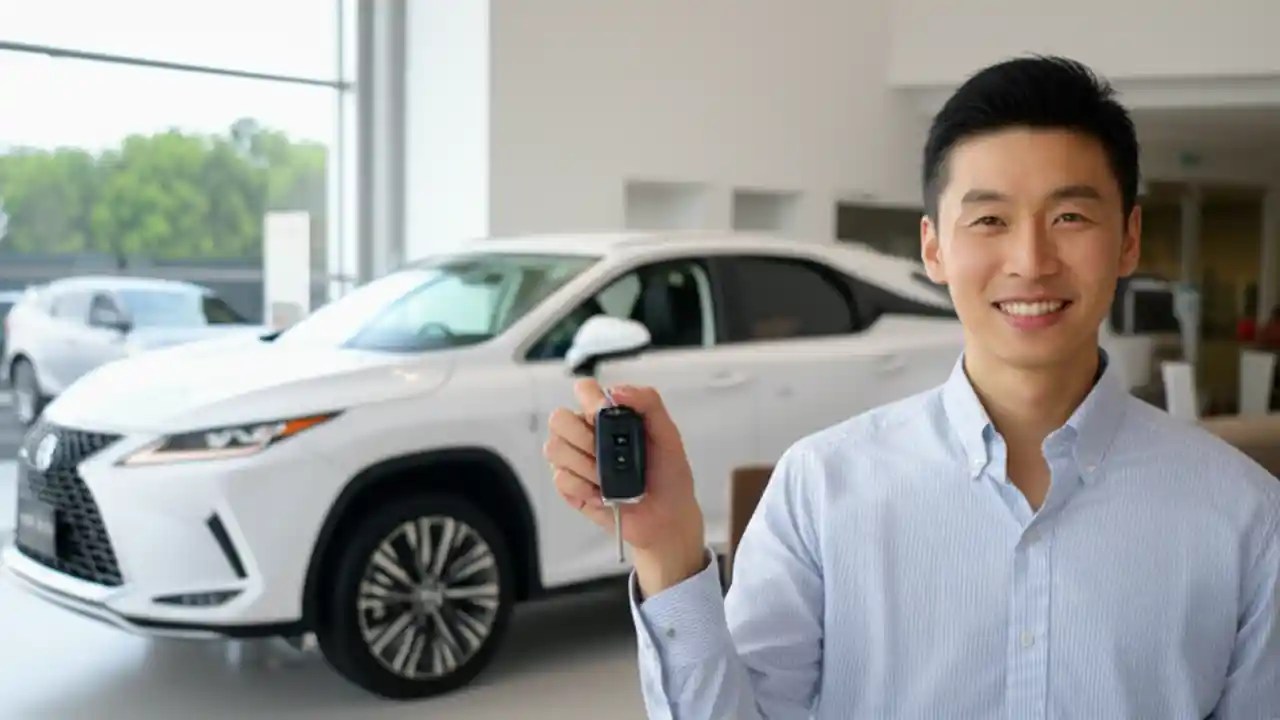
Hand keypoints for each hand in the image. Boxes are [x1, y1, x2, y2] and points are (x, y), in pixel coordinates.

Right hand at [544, 378, 706, 592]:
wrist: (666, 519)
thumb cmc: (669, 476)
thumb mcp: (668, 435)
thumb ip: (649, 403)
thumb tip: (617, 392)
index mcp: (608, 417)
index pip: (584, 391)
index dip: (590, 401)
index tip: (604, 417)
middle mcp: (587, 434)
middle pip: (559, 419)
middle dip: (582, 437)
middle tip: (606, 454)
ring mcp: (576, 461)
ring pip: (555, 448)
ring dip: (585, 465)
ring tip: (608, 478)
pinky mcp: (570, 487)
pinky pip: (560, 478)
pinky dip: (583, 487)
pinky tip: (602, 494)